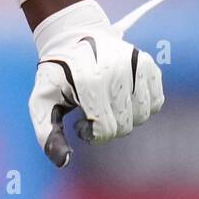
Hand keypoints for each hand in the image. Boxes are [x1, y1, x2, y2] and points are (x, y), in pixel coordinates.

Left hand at [28, 0, 164, 167]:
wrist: (70, 35)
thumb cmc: (56, 73)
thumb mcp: (41, 100)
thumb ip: (46, 133)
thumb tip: (62, 163)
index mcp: (90, 82)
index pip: (106, 129)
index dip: (92, 134)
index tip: (79, 123)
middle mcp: (117, 72)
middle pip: (126, 125)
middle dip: (107, 126)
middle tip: (90, 111)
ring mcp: (135, 66)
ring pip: (143, 116)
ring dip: (125, 116)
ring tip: (105, 102)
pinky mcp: (147, 64)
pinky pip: (156, 102)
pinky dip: (141, 106)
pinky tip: (121, 96)